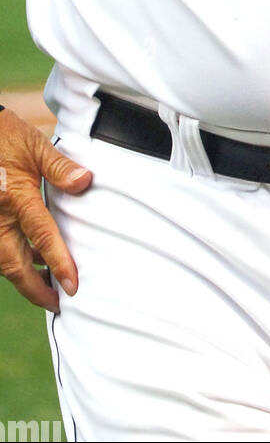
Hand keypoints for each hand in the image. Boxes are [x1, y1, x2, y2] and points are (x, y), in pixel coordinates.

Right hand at [0, 108, 91, 310]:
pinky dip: (16, 262)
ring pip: (4, 262)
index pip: (41, 235)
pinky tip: (34, 263)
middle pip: (14, 264)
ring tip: (50, 288)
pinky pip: (0, 251)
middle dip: (35, 289)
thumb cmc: (6, 137)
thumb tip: (86, 182)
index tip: (72, 286)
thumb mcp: (36, 146)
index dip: (58, 262)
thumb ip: (60, 167)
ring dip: (25, 277)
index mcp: (17, 198)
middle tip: (58, 305)